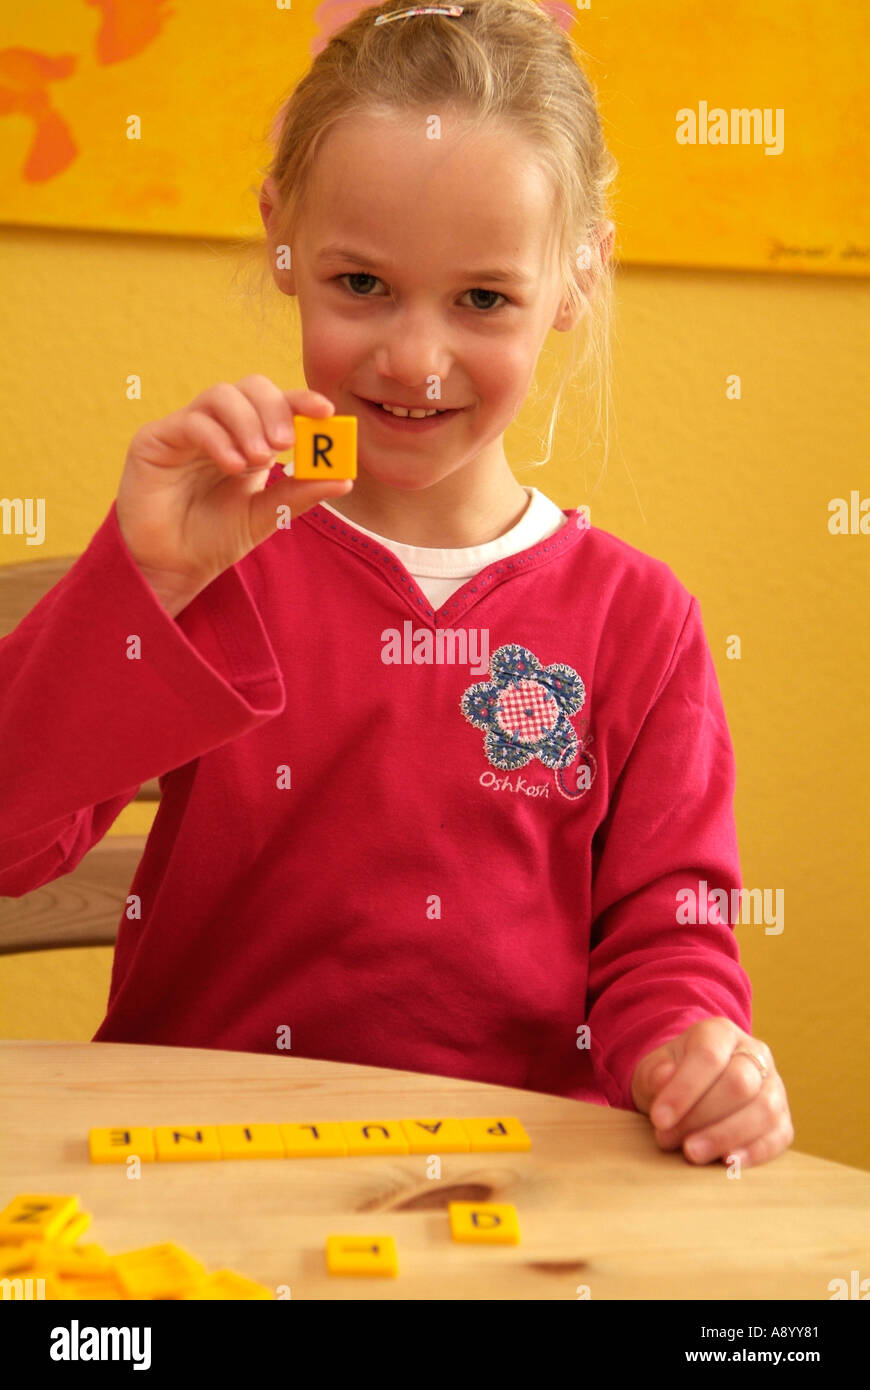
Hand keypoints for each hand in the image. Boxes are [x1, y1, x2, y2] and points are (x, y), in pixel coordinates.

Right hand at [116, 376, 353, 611]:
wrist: (171, 566)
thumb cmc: (215, 539)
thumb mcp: (266, 515)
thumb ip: (300, 493)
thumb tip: (345, 478)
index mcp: (249, 438)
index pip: (278, 404)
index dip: (302, 400)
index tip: (326, 412)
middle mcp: (219, 426)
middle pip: (250, 387)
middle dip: (274, 409)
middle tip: (285, 444)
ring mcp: (187, 428)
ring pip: (221, 395)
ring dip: (247, 422)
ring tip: (259, 459)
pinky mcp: (156, 438)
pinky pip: (191, 421)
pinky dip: (218, 438)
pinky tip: (234, 466)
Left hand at [630, 1017, 793, 1168]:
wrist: (690, 1091)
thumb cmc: (669, 1079)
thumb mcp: (652, 1071)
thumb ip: (654, 1074)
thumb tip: (664, 1078)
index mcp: (720, 1033)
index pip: (708, 1055)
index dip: (684, 1089)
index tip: (658, 1119)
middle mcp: (754, 1054)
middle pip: (739, 1083)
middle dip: (701, 1116)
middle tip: (667, 1139)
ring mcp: (773, 1086)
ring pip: (764, 1110)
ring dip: (725, 1136)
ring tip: (692, 1153)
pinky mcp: (782, 1119)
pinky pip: (779, 1136)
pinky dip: (754, 1152)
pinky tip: (727, 1162)